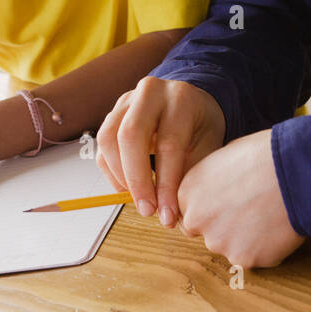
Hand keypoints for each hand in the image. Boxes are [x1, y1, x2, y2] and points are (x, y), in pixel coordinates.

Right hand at [95, 76, 225, 228]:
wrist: (192, 101)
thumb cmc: (200, 126)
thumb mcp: (208, 146)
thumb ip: (192, 176)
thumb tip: (177, 218)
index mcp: (180, 99)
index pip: (169, 144)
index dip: (166, 184)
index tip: (168, 215)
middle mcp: (150, 93)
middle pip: (131, 135)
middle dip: (137, 180)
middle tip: (147, 210)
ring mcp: (126, 100)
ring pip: (108, 138)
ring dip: (120, 176)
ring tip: (138, 200)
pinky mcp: (113, 114)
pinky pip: (102, 145)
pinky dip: (111, 171)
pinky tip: (127, 187)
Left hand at [178, 128, 304, 267]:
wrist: (292, 172)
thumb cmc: (262, 156)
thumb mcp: (224, 158)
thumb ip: (211, 183)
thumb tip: (218, 191)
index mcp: (188, 193)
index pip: (190, 214)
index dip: (211, 211)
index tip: (228, 207)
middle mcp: (197, 221)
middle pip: (208, 234)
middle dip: (225, 227)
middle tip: (251, 211)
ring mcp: (219, 243)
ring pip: (231, 247)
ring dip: (246, 238)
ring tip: (268, 214)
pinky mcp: (244, 259)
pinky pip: (255, 257)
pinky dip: (266, 247)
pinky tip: (278, 226)